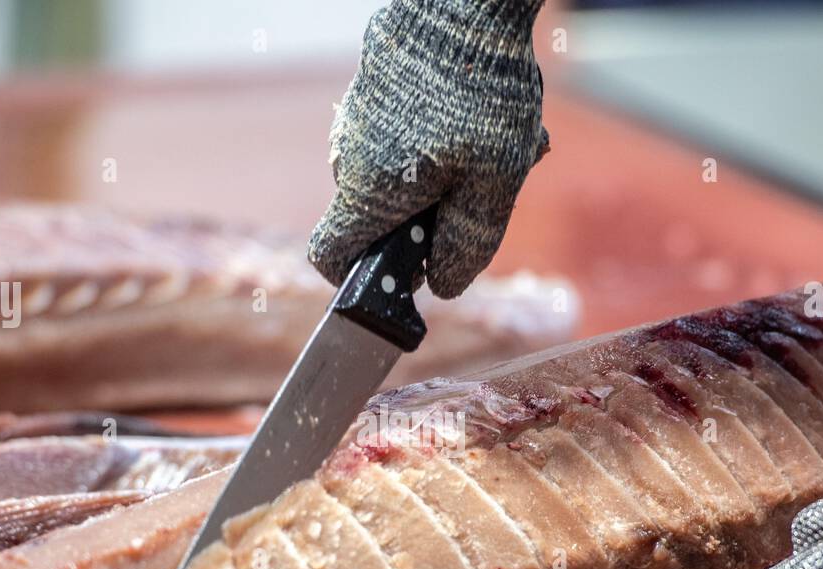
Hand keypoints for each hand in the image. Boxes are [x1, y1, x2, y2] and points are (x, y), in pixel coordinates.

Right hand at [308, 0, 548, 298]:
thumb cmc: (482, 98)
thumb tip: (442, 287)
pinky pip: (401, 130)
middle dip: (428, 217)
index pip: (329, 255)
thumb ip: (466, 244)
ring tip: (493, 142)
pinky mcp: (374, 85)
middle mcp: (349, 157)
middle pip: (377, 215)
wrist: (468, 3)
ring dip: (442, 172)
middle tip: (482, 191)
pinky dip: (436, 134)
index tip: (396, 273)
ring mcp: (356, 117)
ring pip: (395, 171)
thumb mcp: (493, 185)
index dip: (355, 278)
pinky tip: (480, 108)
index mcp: (369, 193)